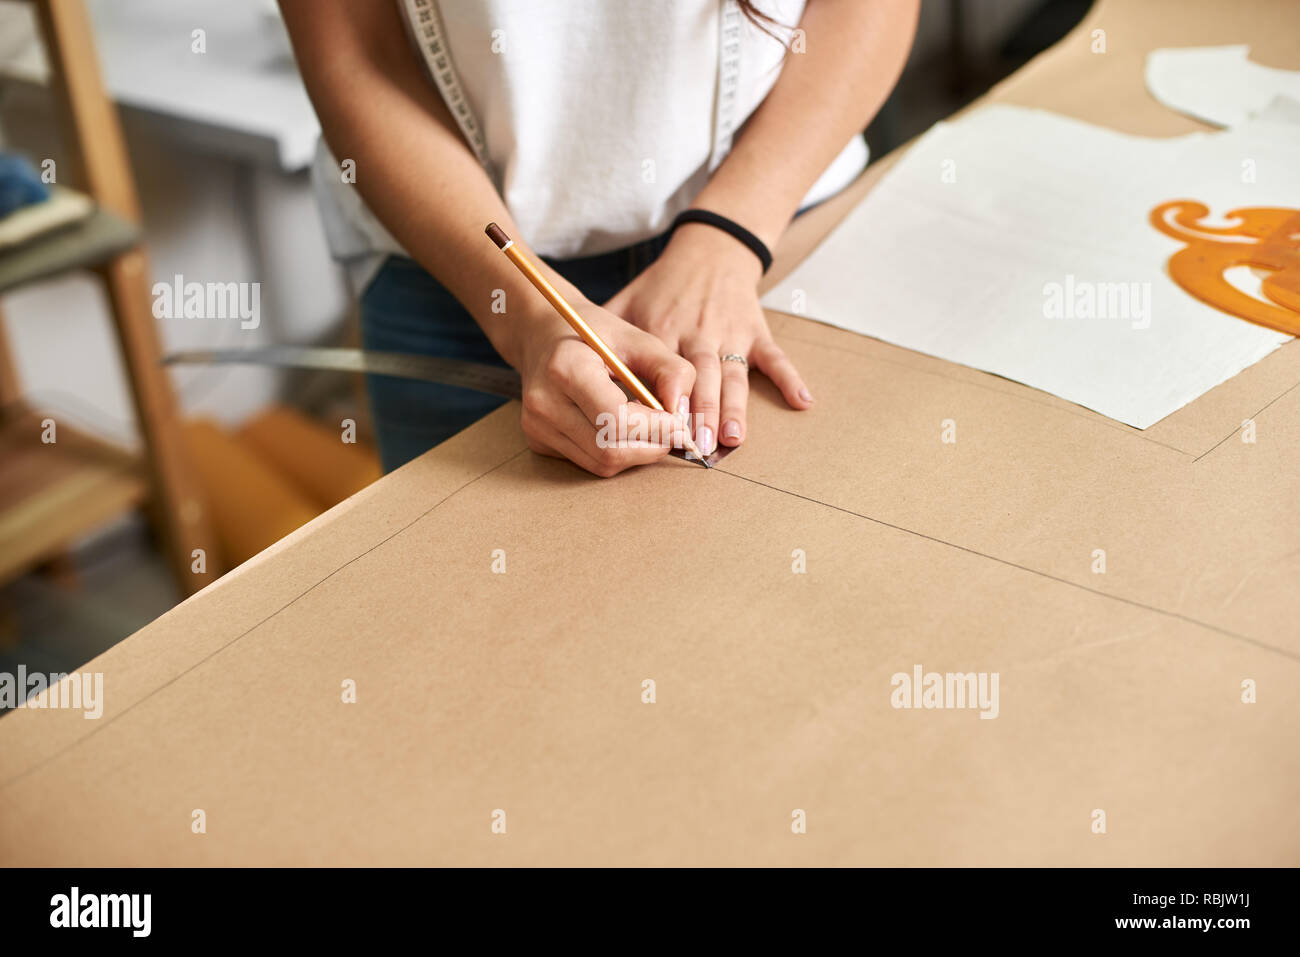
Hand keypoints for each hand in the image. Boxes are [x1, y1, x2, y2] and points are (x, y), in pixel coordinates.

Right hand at [513, 297, 695, 476]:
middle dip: (651, 447)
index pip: (616, 419)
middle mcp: (544, 402)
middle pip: (609, 450)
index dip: (656, 429)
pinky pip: (589, 462)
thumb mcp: (638, 338)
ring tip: (649, 428)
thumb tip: (682, 415)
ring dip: (636, 453)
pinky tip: (621, 428)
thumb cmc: (594, 333)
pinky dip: (615, 452)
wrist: (542, 335)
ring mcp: (537, 426)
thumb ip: (670, 371)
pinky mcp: (538, 441)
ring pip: (601, 464)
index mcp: (566, 367)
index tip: (680, 424)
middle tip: (672, 432)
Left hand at [604, 222, 812, 455]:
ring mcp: (730, 333)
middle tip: (696, 447)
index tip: (658, 429)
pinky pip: (774, 356)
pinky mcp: (755, 331)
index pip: (661, 370)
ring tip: (732, 438)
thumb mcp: (628, 302)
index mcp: (663, 329)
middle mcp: (697, 332)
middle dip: (698, 413)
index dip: (661, 400)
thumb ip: (605, 337)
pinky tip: (802, 400)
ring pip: (733, 374)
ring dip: (734, 407)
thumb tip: (570, 374)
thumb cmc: (664, 285)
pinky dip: (789, 378)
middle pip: (699, 378)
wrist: (711, 250)